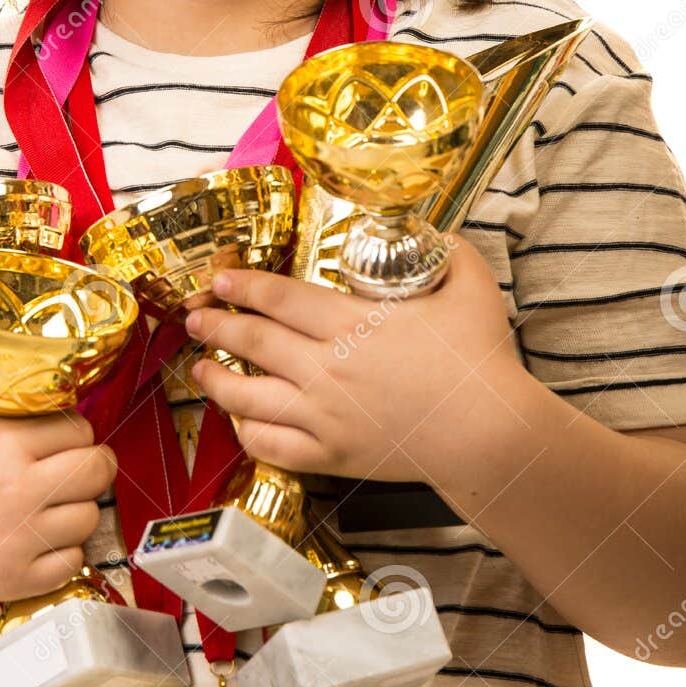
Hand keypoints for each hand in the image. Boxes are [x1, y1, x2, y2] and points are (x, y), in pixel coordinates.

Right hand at [0, 390, 116, 605]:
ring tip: (42, 508)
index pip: (80, 429)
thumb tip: (58, 381)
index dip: (71, 435)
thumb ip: (4, 395)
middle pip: (99, 469)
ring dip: (74, 511)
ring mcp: (17, 537)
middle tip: (69, 473)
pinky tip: (33, 541)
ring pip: (90, 516)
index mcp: (2, 441)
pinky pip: (73, 561)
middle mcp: (15, 487)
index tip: (54, 445)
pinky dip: (60, 552)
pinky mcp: (14, 579)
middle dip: (91, 467)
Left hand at [185, 236, 524, 484]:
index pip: (280, 298)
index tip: (221, 280)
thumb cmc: (481, 362)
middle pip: (254, 341)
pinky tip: (240, 420)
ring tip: (198, 369)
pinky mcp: (332, 454)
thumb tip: (435, 232)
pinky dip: (249, 432)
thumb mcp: (472, 287)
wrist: (490, 435)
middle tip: (195, 315)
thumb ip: (450, 251)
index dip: (243, 286)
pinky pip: (273, 446)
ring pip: (250, 397)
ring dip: (216, 380)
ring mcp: (325, 416)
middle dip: (216, 325)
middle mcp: (328, 369)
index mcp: (353, 324)